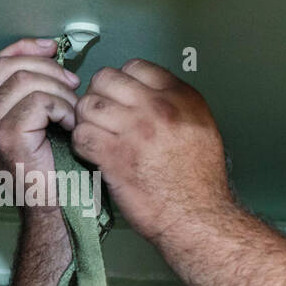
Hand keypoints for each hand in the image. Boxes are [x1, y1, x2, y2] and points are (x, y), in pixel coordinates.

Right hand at [0, 37, 81, 181]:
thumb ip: (32, 99)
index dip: (23, 48)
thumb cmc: (50, 173)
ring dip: (59, 89)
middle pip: (8, 66)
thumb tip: (54, 63)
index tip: (52, 47)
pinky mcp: (7, 136)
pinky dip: (62, 107)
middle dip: (46, 67)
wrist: (48, 210)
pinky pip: (38, 102)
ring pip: (24, 80)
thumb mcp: (36, 129)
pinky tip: (72, 124)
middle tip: (73, 83)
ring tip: (74, 109)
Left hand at [71, 59, 229, 242]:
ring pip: (87, 104)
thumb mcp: (204, 131)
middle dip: (99, 96)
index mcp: (183, 98)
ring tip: (96, 136)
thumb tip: (149, 93)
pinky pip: (81, 134)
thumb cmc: (202, 183)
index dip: (123, 82)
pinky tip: (93, 153)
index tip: (122, 98)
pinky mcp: (115, 156)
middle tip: (103, 116)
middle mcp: (159, 108)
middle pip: (106, 79)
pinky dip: (81, 144)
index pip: (136, 66)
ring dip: (86, 120)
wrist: (200, 219)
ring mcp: (136, 131)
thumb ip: (178, 106)